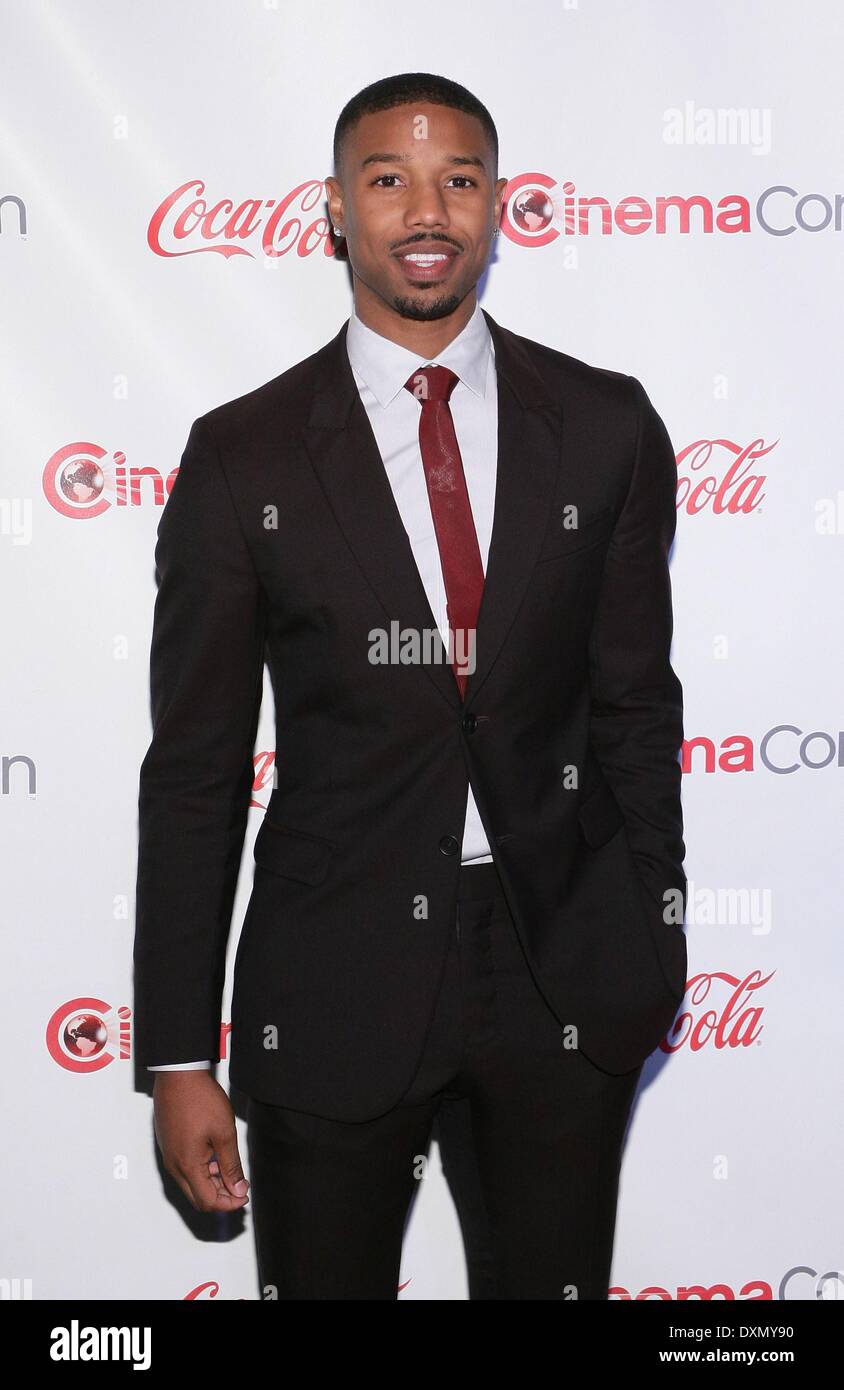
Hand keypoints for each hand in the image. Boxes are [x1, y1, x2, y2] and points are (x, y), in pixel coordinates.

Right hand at [152, 1070, 249, 1212]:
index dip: (230, 1204)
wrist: (178, 1075)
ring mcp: (169, 1156)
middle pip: (197, 1198)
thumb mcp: (224, 1133)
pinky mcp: (168, 1146)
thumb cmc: (200, 1100)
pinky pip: (184, 1169)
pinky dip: (201, 1171)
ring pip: (191, 1184)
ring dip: (212, 1183)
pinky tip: (215, 1156)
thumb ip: (231, 1165)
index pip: (208, 1202)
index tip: (245, 1194)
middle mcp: (174, 1166)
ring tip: (229, 1167)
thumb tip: (238, 1190)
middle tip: (240, 1185)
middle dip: (221, 1197)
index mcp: (187, 1166)